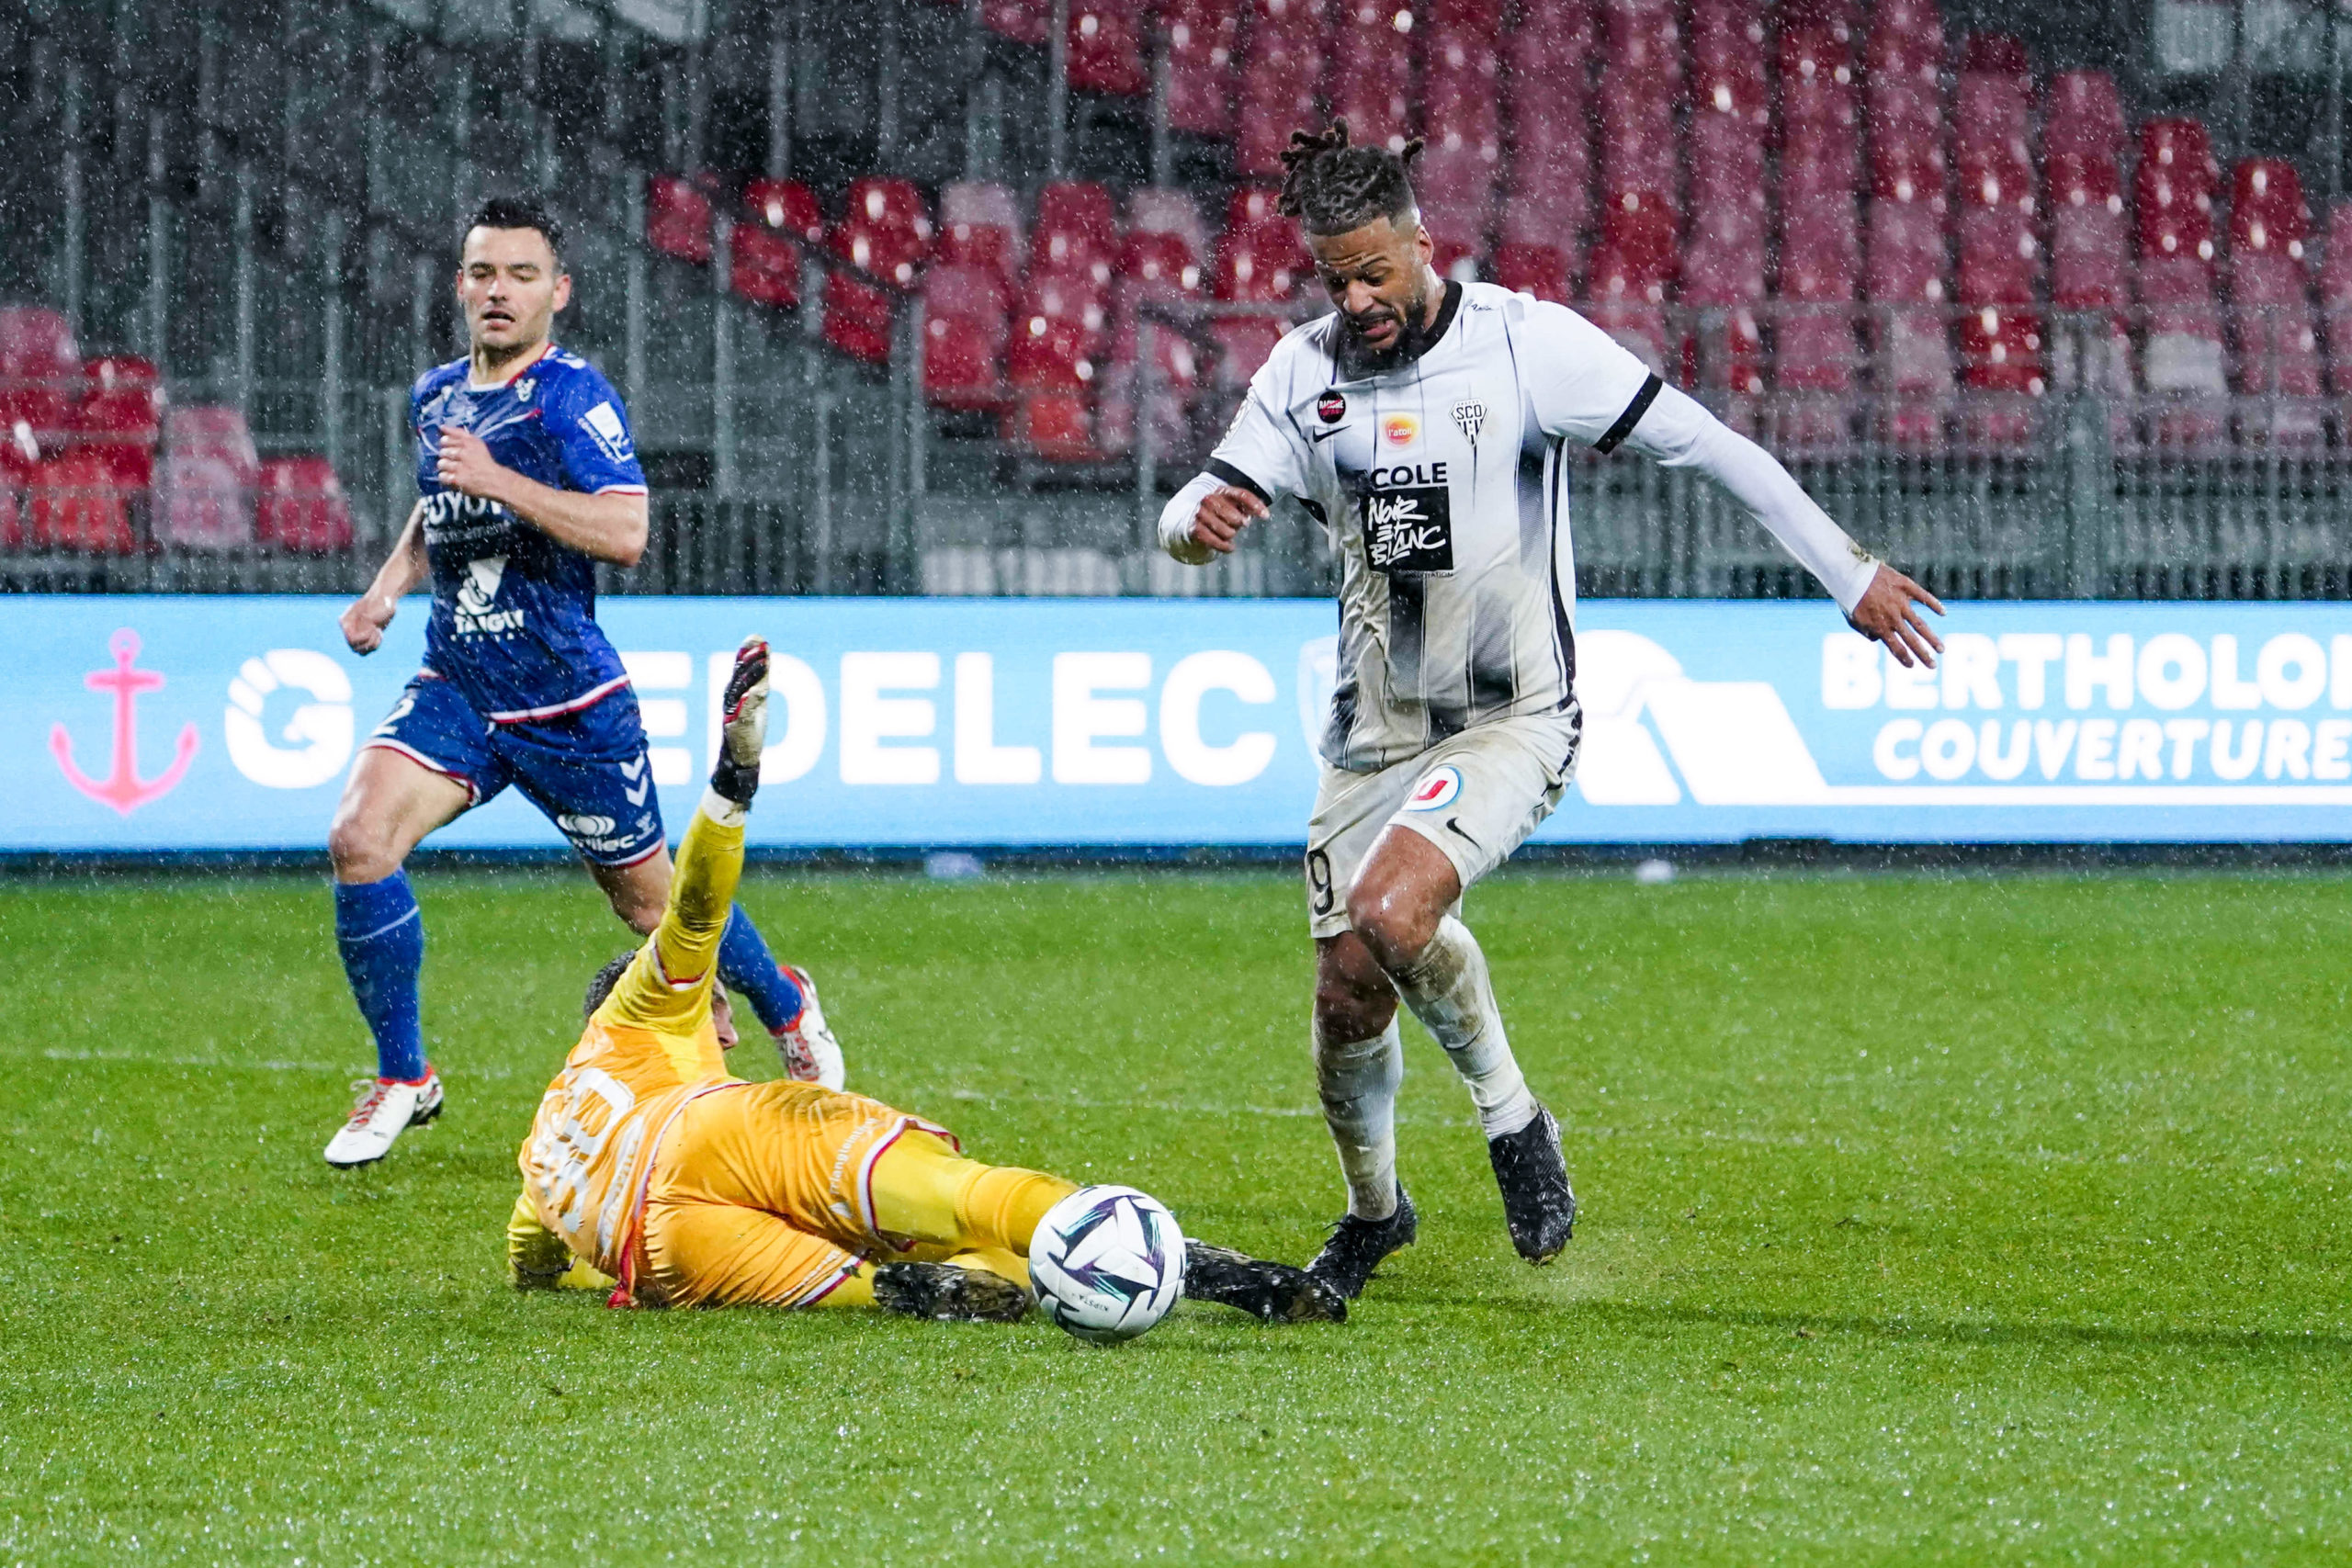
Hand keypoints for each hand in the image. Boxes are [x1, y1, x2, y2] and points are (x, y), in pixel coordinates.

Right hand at [339, 593, 396, 654]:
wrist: (385, 600)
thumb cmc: (379, 603)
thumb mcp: (373, 611)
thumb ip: (367, 621)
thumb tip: (366, 627)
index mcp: (346, 622)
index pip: (351, 639)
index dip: (363, 638)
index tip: (372, 627)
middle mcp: (349, 630)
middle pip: (354, 648)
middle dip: (368, 642)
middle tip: (375, 630)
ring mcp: (357, 634)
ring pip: (361, 652)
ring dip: (372, 644)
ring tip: (377, 632)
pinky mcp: (366, 637)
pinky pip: (368, 650)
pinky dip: (375, 645)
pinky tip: (379, 634)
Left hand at [436, 427, 508, 502]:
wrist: (495, 480)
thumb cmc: (483, 460)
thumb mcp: (476, 442)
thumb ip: (458, 433)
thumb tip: (442, 427)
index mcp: (469, 443)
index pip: (446, 440)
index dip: (446, 445)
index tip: (453, 449)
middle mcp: (464, 454)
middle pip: (442, 452)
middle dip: (447, 457)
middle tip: (456, 461)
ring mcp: (460, 468)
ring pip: (441, 464)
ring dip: (446, 467)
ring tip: (454, 469)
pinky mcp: (458, 480)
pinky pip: (442, 476)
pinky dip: (446, 477)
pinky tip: (453, 477)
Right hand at [710, 636, 769, 806]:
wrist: (740, 757)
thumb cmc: (749, 726)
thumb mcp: (758, 699)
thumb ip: (761, 678)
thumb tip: (766, 654)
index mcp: (735, 691)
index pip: (740, 668)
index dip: (747, 652)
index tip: (756, 637)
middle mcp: (730, 699)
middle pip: (739, 675)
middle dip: (750, 659)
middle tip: (761, 645)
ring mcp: (731, 713)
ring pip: (740, 690)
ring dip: (751, 675)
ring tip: (763, 662)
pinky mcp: (736, 727)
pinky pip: (743, 712)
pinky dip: (749, 701)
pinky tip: (758, 691)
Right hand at [1190, 485, 1268, 554]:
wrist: (1189, 520)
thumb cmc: (1219, 514)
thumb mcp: (1233, 508)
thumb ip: (1247, 509)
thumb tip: (1264, 514)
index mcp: (1221, 491)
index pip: (1242, 496)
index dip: (1256, 506)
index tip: (1266, 517)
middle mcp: (1209, 499)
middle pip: (1236, 517)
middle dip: (1240, 524)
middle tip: (1239, 525)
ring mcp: (1200, 513)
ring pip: (1228, 532)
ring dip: (1231, 536)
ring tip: (1229, 534)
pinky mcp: (1195, 528)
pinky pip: (1216, 542)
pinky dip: (1225, 547)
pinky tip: (1230, 547)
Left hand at [1849, 563, 1945, 668]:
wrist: (1849, 574)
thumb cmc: (1849, 598)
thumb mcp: (1853, 621)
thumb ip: (1866, 632)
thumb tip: (1877, 639)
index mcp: (1880, 627)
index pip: (1896, 648)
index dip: (1904, 659)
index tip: (1912, 665)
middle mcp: (1893, 617)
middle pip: (1911, 641)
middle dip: (1923, 655)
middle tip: (1933, 666)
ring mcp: (1901, 602)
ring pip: (1920, 624)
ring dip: (1932, 638)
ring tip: (1941, 649)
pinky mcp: (1905, 586)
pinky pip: (1923, 597)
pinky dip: (1934, 604)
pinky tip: (1943, 613)